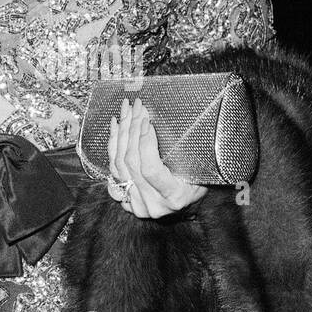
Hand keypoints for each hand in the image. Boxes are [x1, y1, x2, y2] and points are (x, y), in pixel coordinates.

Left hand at [106, 96, 206, 218]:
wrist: (185, 202)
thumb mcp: (199, 169)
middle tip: (136, 107)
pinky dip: (112, 145)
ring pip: (119, 163)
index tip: (146, 121)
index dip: (145, 143)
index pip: (150, 169)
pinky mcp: (125, 199)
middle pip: (132, 162)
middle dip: (132, 129)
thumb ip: (186, 153)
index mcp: (174, 197)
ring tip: (126, 110)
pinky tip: (116, 125)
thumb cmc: (198, 181)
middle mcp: (152, 204)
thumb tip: (176, 120)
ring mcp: (136, 203)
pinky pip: (112, 168)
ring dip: (121, 132)